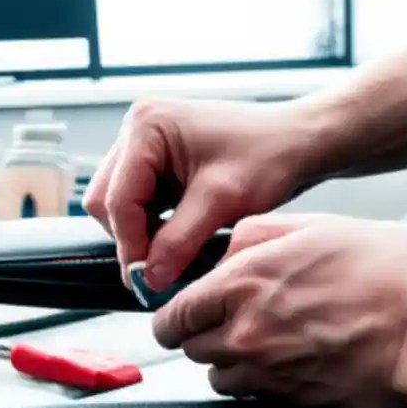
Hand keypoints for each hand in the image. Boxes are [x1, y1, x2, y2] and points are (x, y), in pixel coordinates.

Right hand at [83, 97, 328, 290]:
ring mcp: (144, 143)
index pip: (118, 200)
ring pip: (118, 204)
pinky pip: (138, 201)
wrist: (298, 142)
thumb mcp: (223, 202)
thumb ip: (179, 241)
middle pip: (108, 201)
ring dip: (141, 234)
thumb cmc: (269, 155)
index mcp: (146, 126)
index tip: (148, 281)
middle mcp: (137, 128)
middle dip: (132, 239)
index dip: (130, 245)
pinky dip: (153, 226)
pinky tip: (179, 239)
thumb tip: (148, 279)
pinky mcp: (156, 160)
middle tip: (160, 272)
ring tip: (175, 255)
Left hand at [151, 213, 406, 407]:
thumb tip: (226, 250)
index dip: (175, 314)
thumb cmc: (392, 273)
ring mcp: (271, 374)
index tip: (184, 313)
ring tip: (270, 341)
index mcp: (244, 283)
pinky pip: (258, 399)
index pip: (173, 315)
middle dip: (204, 335)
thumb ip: (258, 235)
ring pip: (221, 379)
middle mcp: (247, 334)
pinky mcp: (297, 404)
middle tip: (233, 320)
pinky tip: (296, 362)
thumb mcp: (320, 227)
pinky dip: (265, 385)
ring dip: (233, 364)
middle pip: (190, 350)